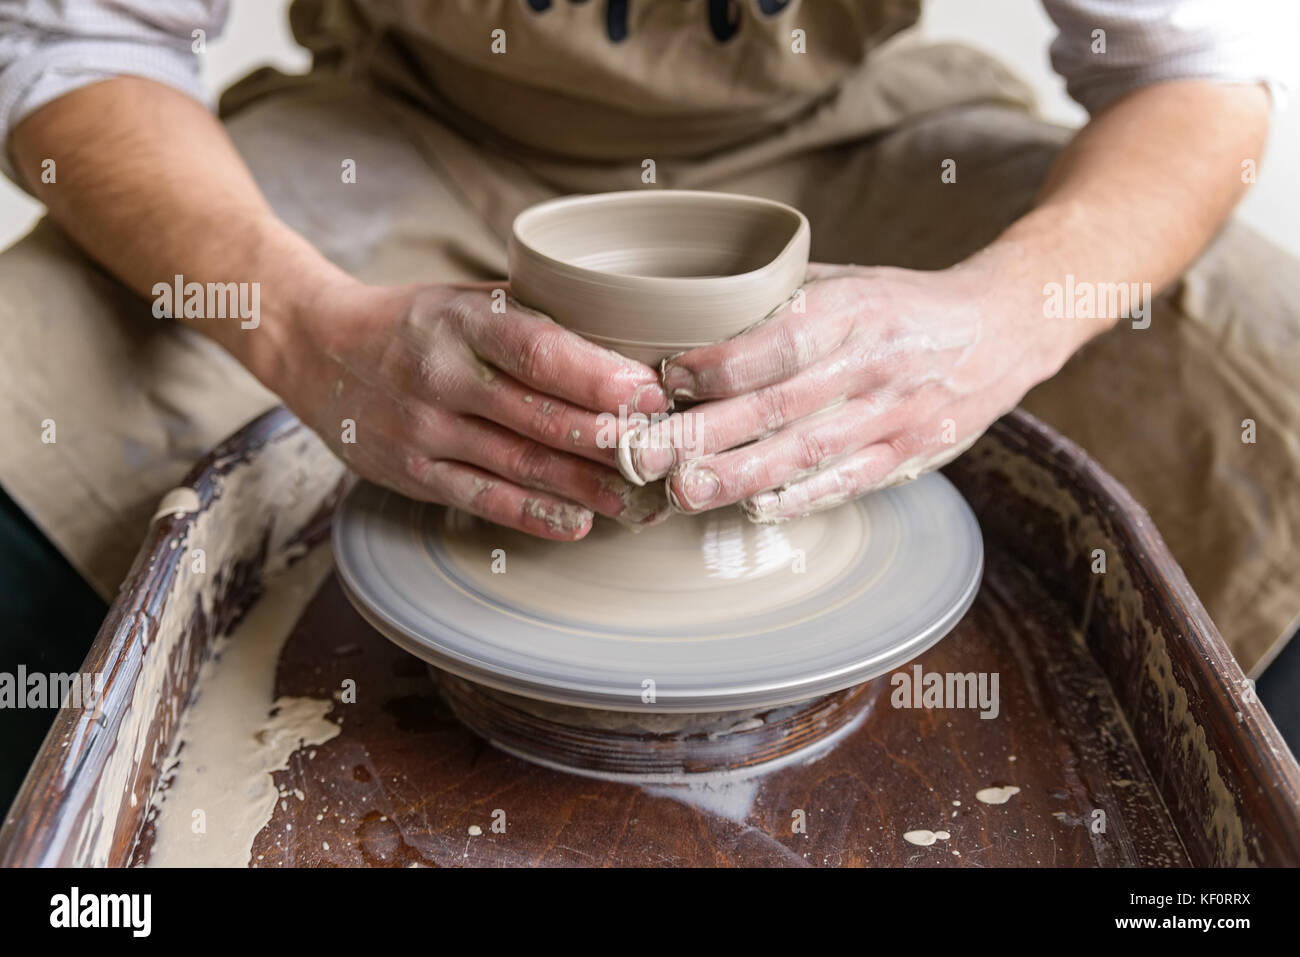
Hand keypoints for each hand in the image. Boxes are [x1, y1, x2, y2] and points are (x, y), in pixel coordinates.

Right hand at [277, 280, 670, 538]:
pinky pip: (483, 499)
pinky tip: (578, 523)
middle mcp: (442, 378)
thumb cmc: (414, 322)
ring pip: (519, 465)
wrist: (317, 349)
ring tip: (641, 501)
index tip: (649, 393)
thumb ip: (536, 318)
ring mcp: (425, 432)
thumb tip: (628, 338)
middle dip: (609, 440)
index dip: (596, 376)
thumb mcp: (467, 299)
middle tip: (667, 456)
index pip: (537, 351)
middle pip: (538, 417)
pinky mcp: (415, 475)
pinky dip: (534, 514)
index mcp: (462, 322)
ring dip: (586, 487)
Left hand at [619, 261, 1073, 520]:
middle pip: (777, 406)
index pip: (775, 343)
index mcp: (852, 310)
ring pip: (806, 453)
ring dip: (738, 478)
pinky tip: (754, 510)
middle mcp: (871, 364)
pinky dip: (800, 500)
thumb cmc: (902, 305)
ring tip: (682, 493)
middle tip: (642, 455)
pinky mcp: (909, 454)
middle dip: (703, 435)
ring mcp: (893, 415)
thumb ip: (780, 300)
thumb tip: (689, 316)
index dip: (717, 367)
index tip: (664, 381)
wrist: (1004, 328)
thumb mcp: (848, 280)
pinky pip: (848, 482)